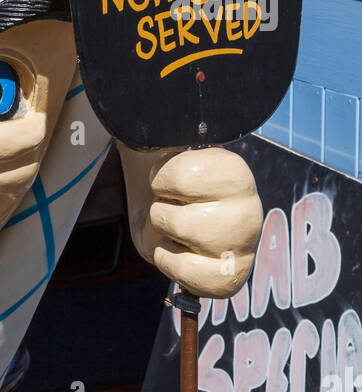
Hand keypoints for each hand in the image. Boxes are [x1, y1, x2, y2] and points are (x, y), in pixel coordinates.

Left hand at [122, 146, 262, 298]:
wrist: (171, 214)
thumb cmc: (168, 179)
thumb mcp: (166, 147)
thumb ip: (159, 131)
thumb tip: (141, 113)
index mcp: (235, 172)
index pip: (183, 177)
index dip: (161, 180)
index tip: (165, 179)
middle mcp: (249, 209)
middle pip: (180, 220)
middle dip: (162, 212)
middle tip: (172, 207)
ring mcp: (243, 246)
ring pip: (182, 244)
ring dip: (165, 235)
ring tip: (175, 228)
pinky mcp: (232, 278)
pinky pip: (189, 276)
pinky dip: (169, 263)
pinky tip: (177, 251)